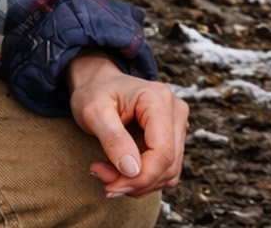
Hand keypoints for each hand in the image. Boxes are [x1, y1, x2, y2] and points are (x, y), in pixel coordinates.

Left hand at [66, 53, 188, 198]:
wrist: (99, 85)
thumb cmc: (94, 93)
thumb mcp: (93, 112)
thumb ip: (113, 139)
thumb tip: (132, 170)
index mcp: (158, 100)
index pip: (162, 152)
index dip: (139, 177)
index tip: (110, 186)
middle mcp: (175, 111)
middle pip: (168, 165)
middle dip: (134, 181)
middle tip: (101, 176)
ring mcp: (177, 125)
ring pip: (169, 173)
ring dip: (138, 183)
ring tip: (106, 172)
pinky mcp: (173, 138)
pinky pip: (165, 170)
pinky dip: (143, 178)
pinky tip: (120, 171)